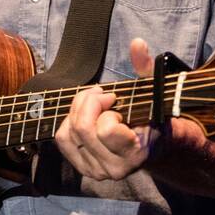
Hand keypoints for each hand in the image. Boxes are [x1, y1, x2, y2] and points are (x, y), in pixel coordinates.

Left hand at [54, 37, 163, 181]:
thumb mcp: (153, 90)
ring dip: (79, 109)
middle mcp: (115, 168)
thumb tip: (137, 44)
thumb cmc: (151, 114)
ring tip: (95, 103)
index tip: (116, 100)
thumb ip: (146, 67)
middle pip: (82, 128)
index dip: (105, 109)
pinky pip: (62, 139)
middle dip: (89, 102)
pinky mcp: (83, 168)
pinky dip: (69, 121)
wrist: (151, 144)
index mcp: (135, 152)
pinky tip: (85, 115)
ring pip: (69, 132)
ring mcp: (97, 171)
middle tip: (102, 95)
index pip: (105, 129)